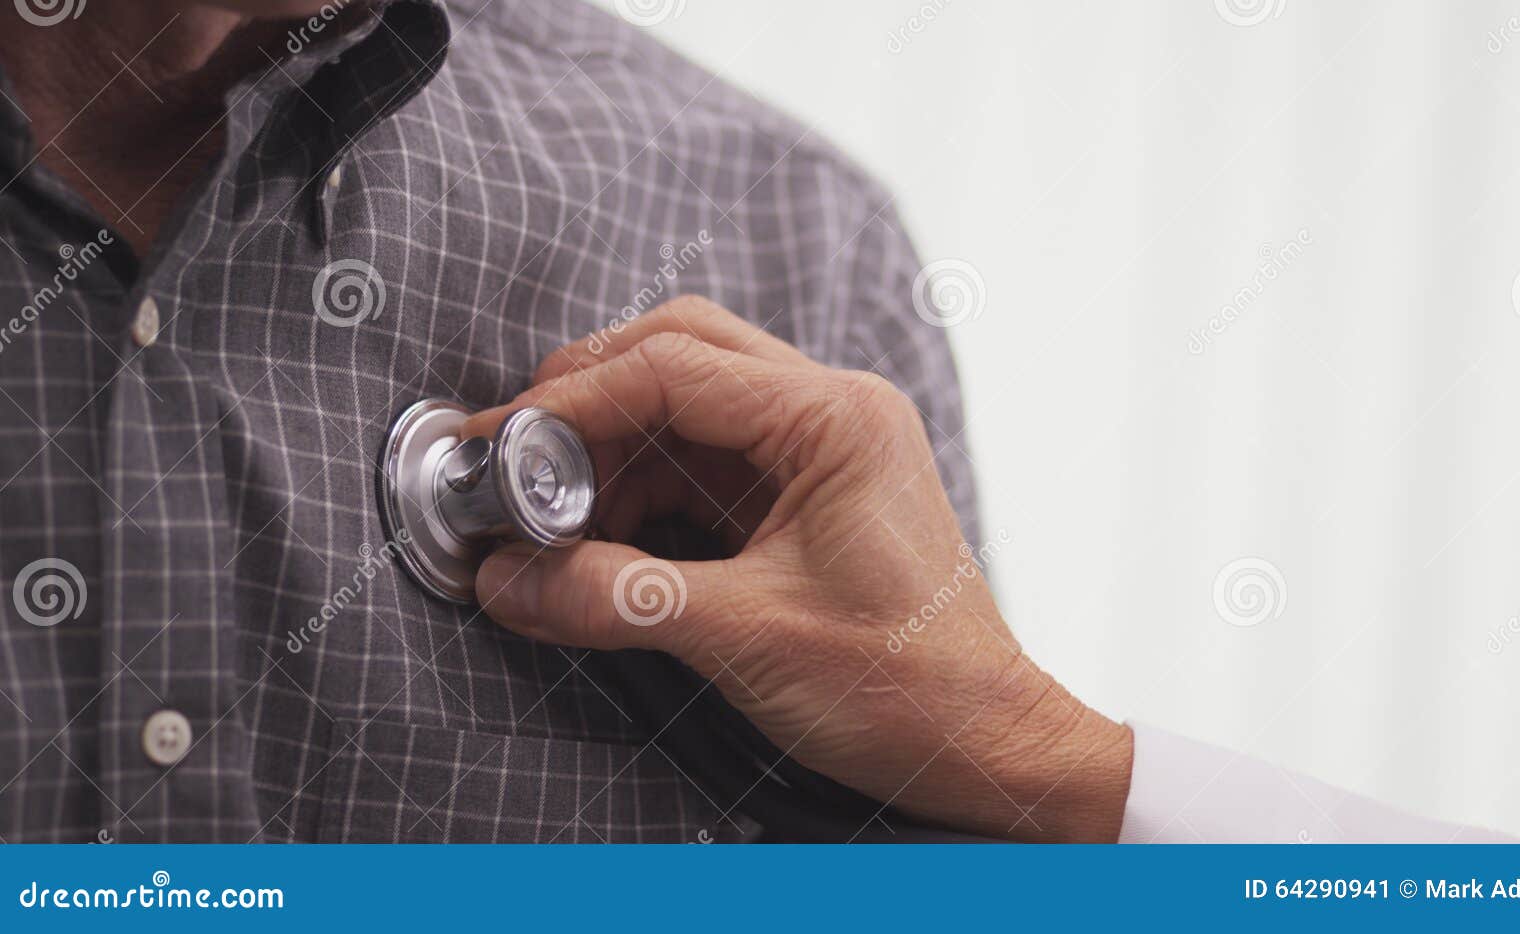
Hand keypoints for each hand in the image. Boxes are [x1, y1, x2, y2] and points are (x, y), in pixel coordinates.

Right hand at [466, 296, 1132, 841]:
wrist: (982, 748)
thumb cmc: (906, 686)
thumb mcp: (747, 636)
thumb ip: (615, 598)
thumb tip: (506, 581)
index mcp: (835, 418)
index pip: (676, 366)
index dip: (573, 401)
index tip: (498, 444)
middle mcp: (829, 414)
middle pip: (679, 355)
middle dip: (586, 403)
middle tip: (513, 459)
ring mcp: (815, 454)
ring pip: (683, 411)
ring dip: (607, 455)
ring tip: (544, 518)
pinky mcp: (798, 500)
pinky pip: (699, 469)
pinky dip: (638, 496)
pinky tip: (593, 542)